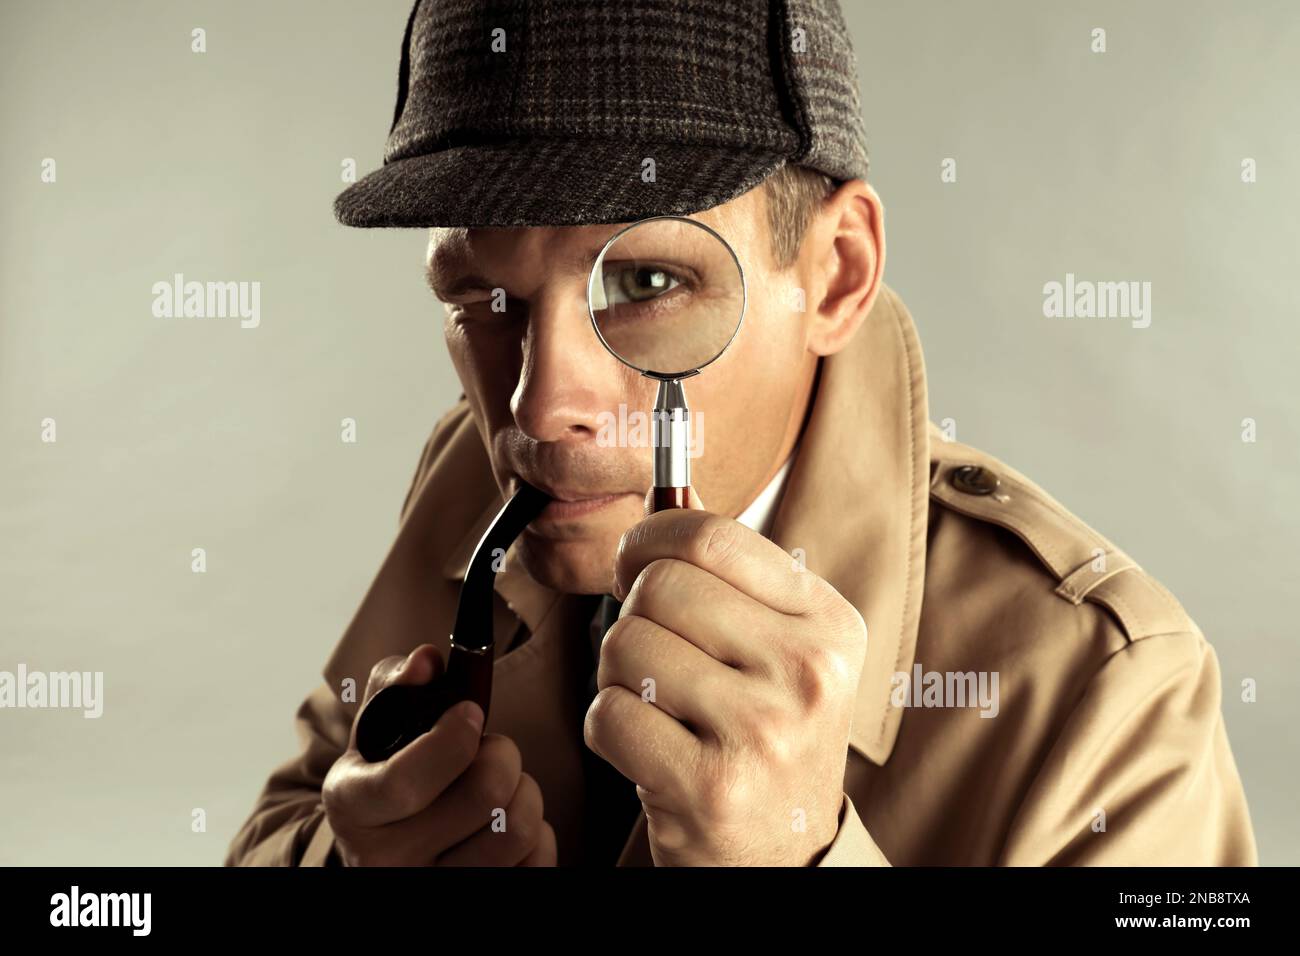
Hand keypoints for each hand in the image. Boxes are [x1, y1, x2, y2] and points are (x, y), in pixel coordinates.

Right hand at [322, 645, 555, 865]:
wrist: (382, 848)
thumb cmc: (387, 772)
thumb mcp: (375, 730)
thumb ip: (396, 685)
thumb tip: (426, 661)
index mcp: (353, 806)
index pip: (405, 782)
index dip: (451, 740)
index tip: (470, 713)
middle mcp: (384, 860)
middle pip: (483, 796)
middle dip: (503, 755)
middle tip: (491, 749)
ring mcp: (430, 888)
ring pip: (517, 830)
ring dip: (525, 792)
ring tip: (502, 784)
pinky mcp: (474, 902)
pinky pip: (537, 862)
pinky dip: (538, 832)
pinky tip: (508, 821)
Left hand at [584, 489, 867, 865]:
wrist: (788, 855)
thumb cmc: (768, 737)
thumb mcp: (780, 649)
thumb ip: (730, 573)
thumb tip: (667, 489)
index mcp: (828, 623)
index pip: (711, 536)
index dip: (650, 538)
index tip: (637, 562)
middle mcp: (807, 672)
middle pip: (660, 587)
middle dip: (633, 615)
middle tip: (651, 653)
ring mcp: (761, 731)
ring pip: (625, 646)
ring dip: (618, 676)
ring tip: (661, 707)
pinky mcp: (709, 786)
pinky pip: (608, 714)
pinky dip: (609, 727)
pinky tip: (651, 748)